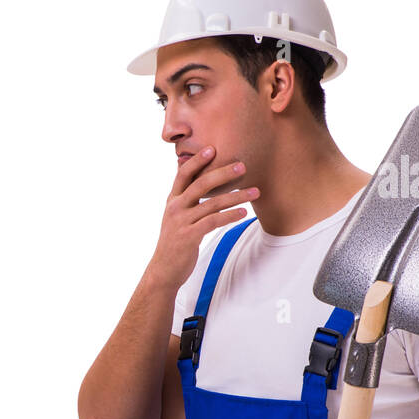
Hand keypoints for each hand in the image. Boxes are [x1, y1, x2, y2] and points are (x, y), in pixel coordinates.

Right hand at [148, 147, 257, 289]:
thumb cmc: (174, 242)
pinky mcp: (189, 236)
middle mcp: (175, 208)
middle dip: (222, 173)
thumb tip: (192, 180)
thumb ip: (184, 199)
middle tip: (242, 166)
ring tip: (254, 192)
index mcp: (172, 200)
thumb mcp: (176, 217)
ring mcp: (181, 222)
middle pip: (200, 184)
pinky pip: (213, 222)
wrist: (164, 269)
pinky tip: (243, 213)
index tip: (212, 149)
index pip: (183, 175)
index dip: (197, 161)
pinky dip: (230, 216)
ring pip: (212, 204)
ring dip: (236, 197)